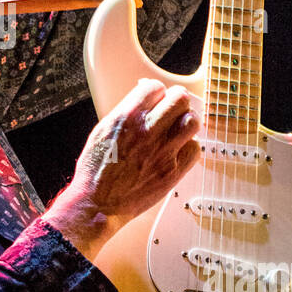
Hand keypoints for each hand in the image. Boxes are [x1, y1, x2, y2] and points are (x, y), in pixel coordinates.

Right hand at [44, 79, 200, 262]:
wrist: (98, 203)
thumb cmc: (96, 170)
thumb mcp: (103, 131)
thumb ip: (125, 113)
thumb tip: (142, 100)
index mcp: (127, 117)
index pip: (155, 88)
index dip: (156, 92)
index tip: (156, 99)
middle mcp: (147, 130)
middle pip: (179, 99)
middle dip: (176, 100)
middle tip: (173, 108)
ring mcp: (163, 151)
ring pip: (192, 121)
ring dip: (186, 121)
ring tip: (178, 129)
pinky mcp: (172, 171)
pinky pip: (195, 149)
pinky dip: (189, 147)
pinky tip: (178, 150)